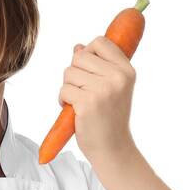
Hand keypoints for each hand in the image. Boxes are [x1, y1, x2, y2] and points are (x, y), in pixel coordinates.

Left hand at [59, 36, 137, 164]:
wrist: (112, 147)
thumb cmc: (109, 116)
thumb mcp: (113, 87)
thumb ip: (98, 65)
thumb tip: (77, 47)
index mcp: (126, 70)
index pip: (100, 41)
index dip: (88, 53)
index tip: (89, 71)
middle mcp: (117, 77)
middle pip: (79, 56)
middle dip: (74, 72)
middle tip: (82, 90)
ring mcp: (102, 89)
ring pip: (69, 73)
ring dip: (68, 87)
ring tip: (79, 101)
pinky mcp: (87, 103)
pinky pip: (63, 90)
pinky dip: (63, 100)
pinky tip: (74, 110)